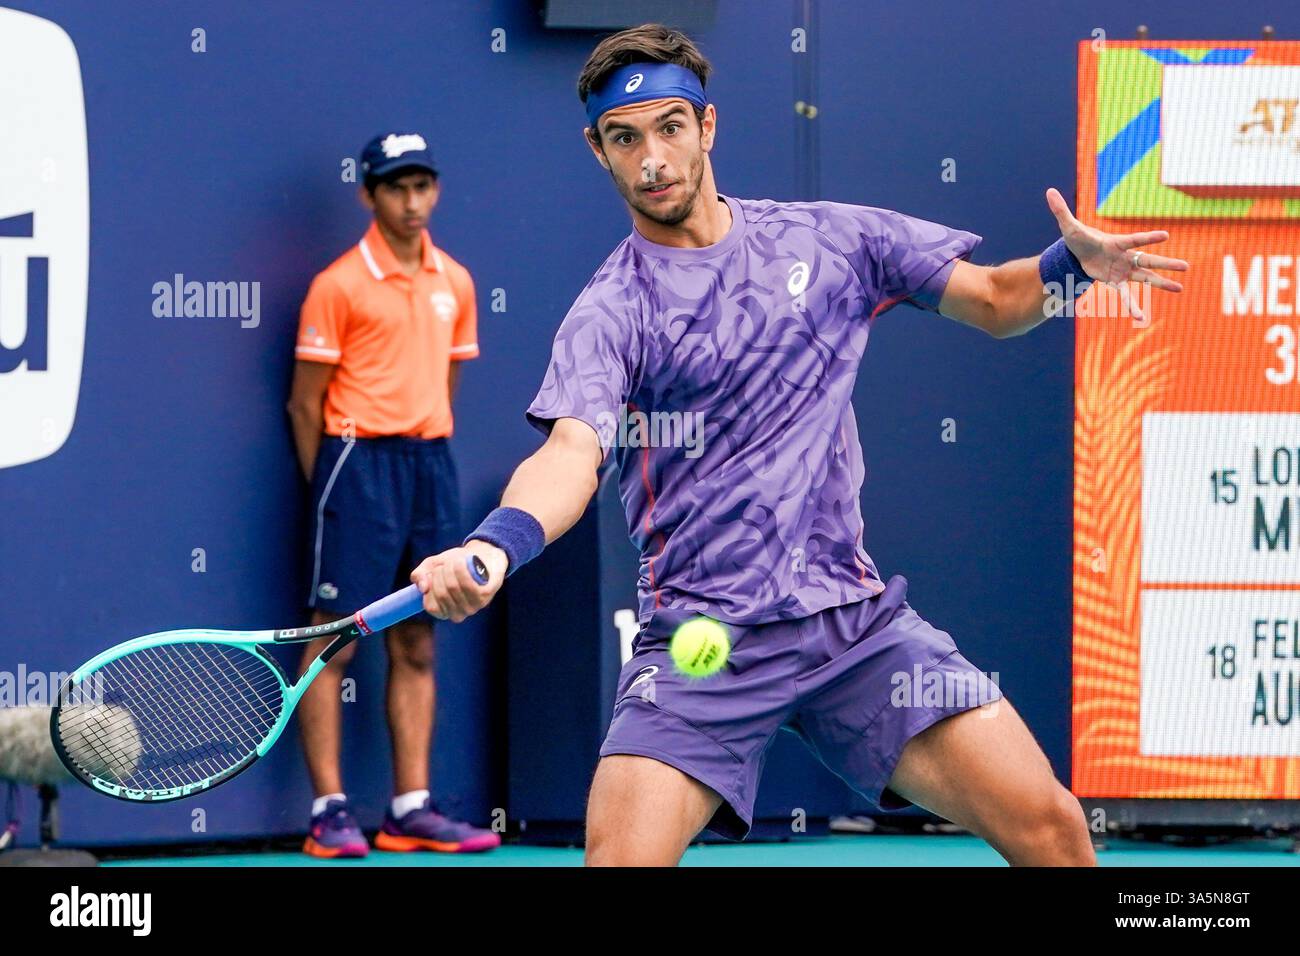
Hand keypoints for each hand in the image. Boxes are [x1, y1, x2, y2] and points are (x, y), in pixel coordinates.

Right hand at [409, 542, 506, 621]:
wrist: (482, 553)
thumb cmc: (456, 563)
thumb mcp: (432, 566)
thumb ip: (420, 575)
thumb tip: (423, 588)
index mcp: (444, 610)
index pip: (431, 606)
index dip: (430, 586)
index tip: (434, 573)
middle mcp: (459, 613)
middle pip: (442, 593)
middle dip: (440, 572)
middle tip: (446, 564)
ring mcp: (473, 606)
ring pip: (453, 587)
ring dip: (451, 568)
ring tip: (456, 561)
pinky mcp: (485, 596)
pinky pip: (468, 584)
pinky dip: (462, 568)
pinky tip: (464, 562)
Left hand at [1046, 187, 1189, 319]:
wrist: (1078, 254)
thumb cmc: (1078, 239)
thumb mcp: (1068, 227)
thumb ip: (1061, 211)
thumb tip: (1049, 191)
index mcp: (1117, 242)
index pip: (1135, 239)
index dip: (1149, 238)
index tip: (1166, 235)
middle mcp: (1125, 256)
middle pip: (1148, 260)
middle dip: (1166, 263)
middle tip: (1186, 266)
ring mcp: (1123, 270)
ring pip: (1145, 277)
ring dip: (1161, 283)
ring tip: (1179, 288)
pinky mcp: (1116, 281)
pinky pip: (1126, 295)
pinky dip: (1132, 306)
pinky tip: (1140, 317)